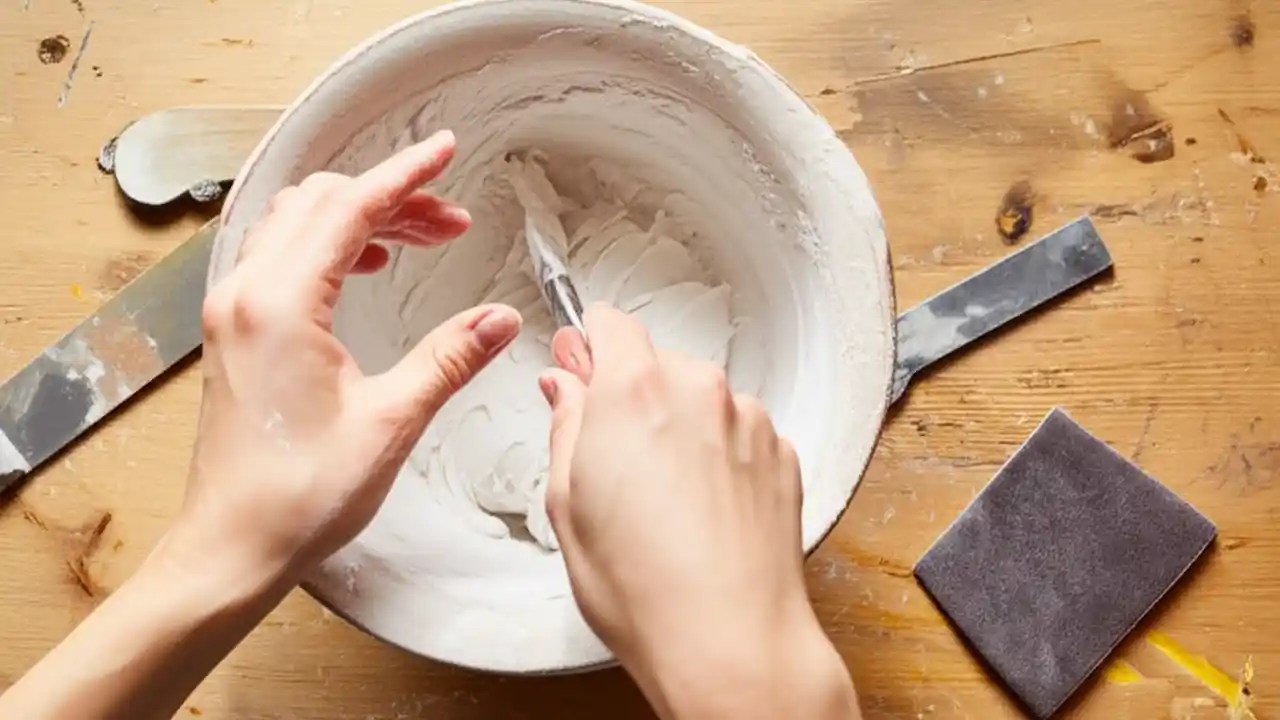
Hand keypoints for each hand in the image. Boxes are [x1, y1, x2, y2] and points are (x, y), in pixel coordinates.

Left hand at [169, 130, 522, 580]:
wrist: (233, 547)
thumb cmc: (298, 495)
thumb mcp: (391, 421)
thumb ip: (449, 358)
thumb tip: (499, 318)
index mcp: (281, 305)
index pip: (350, 207)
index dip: (406, 175)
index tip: (445, 151)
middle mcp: (246, 294)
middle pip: (322, 204)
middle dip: (392, 197)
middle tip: (452, 219)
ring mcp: (233, 312)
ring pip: (297, 225)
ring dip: (360, 217)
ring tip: (421, 237)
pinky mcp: (234, 333)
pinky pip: (279, 256)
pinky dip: (329, 244)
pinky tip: (368, 265)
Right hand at [540, 306, 858, 719]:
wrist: (732, 639)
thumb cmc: (645, 588)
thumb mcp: (567, 504)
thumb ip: (566, 426)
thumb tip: (564, 390)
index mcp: (634, 390)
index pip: (609, 323)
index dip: (588, 347)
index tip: (579, 368)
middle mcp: (698, 390)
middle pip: (656, 362)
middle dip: (632, 397)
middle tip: (615, 461)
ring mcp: (748, 420)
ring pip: (701, 399)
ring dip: (681, 428)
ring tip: (664, 501)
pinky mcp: (782, 452)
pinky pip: (739, 433)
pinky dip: (721, 456)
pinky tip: (703, 511)